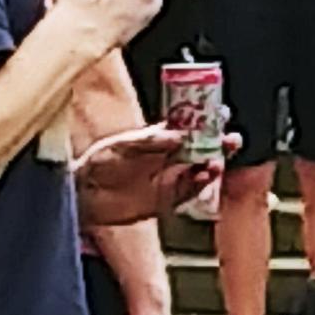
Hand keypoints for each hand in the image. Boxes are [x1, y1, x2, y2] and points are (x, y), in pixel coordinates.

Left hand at [74, 124, 216, 229]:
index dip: (206, 120)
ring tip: (217, 162)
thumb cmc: (98, 164)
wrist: (82, 196)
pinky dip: (201, 185)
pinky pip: (190, 192)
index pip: (189, 127)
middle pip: (202, 149)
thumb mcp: (121, 145)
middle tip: (231, 140)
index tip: (221, 113)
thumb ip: (149, 140)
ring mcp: (169, 179)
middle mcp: (168, 158)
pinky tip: (205, 177)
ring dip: (213, 165)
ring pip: (201, 171)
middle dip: (219, 143)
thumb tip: (179, 136)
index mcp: (159, 140)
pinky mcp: (166, 200)